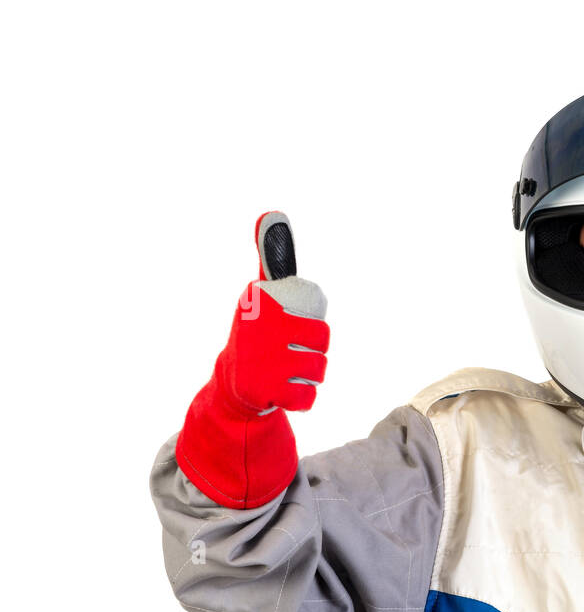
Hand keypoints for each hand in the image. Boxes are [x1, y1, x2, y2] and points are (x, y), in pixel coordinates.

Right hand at [175, 212, 328, 508]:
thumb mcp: (262, 294)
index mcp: (263, 303)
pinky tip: (286, 393)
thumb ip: (270, 258)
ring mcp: (263, 363)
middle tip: (296, 354)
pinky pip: (309, 398)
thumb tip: (272, 212)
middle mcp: (260, 330)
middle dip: (316, 353)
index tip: (294, 335)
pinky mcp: (265, 392)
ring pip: (319, 371)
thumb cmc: (257, 333)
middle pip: (322, 345)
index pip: (316, 325)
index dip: (314, 332)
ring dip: (312, 376)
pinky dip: (303, 400)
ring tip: (291, 372)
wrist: (234, 383)